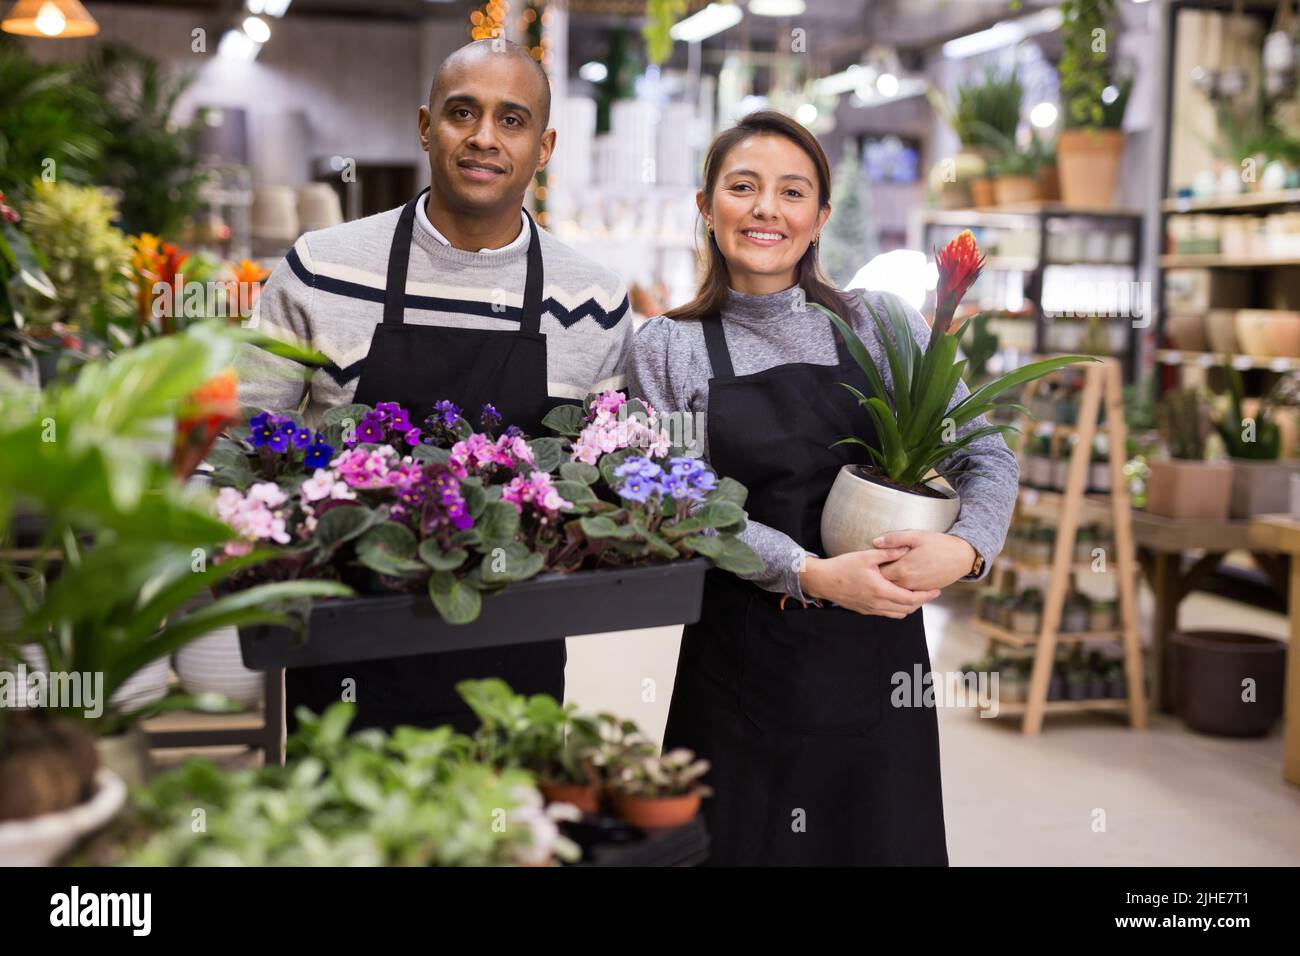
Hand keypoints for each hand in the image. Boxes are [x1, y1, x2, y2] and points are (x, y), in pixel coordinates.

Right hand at [799, 549, 940, 618]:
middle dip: (921, 602)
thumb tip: (905, 548)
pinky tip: (897, 597)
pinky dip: (897, 608)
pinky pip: (887, 613)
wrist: (823, 581)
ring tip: (915, 595)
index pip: (910, 598)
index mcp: (880, 590)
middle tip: (929, 592)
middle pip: (907, 609)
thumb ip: (888, 553)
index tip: (936, 591)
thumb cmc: (842, 567)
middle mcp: (878, 603)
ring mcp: (871, 609)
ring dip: (909, 606)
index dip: (925, 596)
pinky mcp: (865, 610)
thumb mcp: (866, 556)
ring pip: (898, 614)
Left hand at [874, 530, 977, 591]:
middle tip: (876, 566)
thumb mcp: (916, 536)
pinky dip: (900, 587)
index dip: (873, 566)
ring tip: (888, 571)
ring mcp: (915, 589)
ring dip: (889, 583)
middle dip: (879, 576)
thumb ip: (894, 539)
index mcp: (902, 569)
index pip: (878, 572)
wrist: (962, 557)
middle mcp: (907, 583)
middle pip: (885, 583)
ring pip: (895, 590)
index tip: (872, 560)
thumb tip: (876, 542)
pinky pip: (906, 593)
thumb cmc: (940, 544)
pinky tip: (901, 577)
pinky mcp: (922, 592)